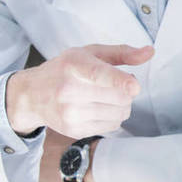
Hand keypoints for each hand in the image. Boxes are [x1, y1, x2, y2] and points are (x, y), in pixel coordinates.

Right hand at [6, 44, 153, 136]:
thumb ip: (122, 53)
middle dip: (127, 91)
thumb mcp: (89, 53)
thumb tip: (150, 52)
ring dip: (122, 105)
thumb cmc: (65, 69)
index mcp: (74, 65)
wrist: (32, 95)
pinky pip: (112, 126)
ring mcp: (70, 113)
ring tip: (106, 96)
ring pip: (120, 113)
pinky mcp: (74, 130)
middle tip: (117, 85)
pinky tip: (99, 108)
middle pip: (120, 97)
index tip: (134, 86)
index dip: (118, 80)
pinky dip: (113, 117)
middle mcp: (69, 90)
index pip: (97, 74)